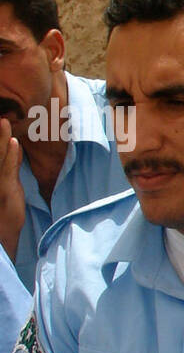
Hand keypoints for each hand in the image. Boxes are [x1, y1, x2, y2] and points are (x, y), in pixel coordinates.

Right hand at [0, 118, 24, 261]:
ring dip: (0, 137)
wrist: (3, 232)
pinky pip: (7, 168)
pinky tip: (13, 142)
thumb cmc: (5, 206)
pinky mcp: (4, 188)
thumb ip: (12, 162)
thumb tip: (14, 144)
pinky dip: (10, 154)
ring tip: (3, 120)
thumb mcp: (10, 181)